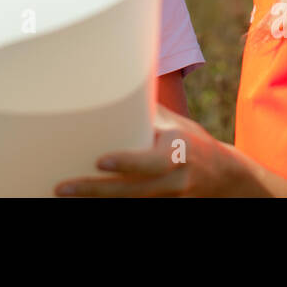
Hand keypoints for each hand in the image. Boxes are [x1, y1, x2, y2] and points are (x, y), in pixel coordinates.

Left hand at [53, 104, 263, 196]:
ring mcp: (168, 197)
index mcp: (178, 151)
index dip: (127, 162)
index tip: (99, 161)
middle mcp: (174, 178)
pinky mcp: (161, 207)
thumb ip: (146, 110)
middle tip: (62, 187)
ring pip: (129, 203)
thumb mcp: (175, 123)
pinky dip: (109, 207)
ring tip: (63, 195)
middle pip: (132, 190)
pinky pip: (132, 208)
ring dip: (96, 201)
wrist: (224, 178)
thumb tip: (113, 78)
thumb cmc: (190, 141)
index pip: (153, 161)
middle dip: (95, 190)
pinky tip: (84, 204)